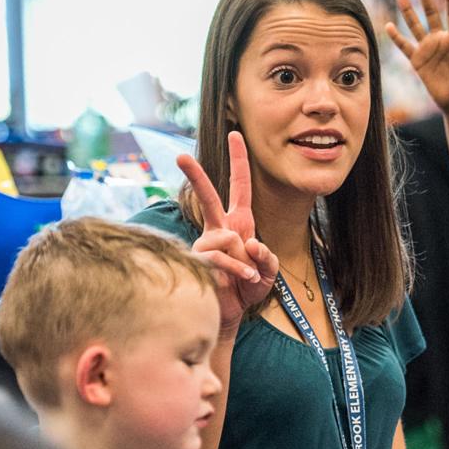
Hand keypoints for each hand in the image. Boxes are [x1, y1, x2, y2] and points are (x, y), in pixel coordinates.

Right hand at [177, 131, 277, 335]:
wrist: (230, 314)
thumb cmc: (248, 288)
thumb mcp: (269, 271)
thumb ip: (267, 256)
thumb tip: (248, 244)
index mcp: (238, 223)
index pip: (239, 186)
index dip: (238, 160)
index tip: (235, 134)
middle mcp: (219, 229)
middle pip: (208, 196)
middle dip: (195, 175)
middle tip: (179, 155)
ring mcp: (206, 245)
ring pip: (225, 238)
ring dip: (244, 261)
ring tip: (248, 276)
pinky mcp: (199, 264)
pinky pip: (222, 259)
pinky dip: (239, 271)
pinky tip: (245, 280)